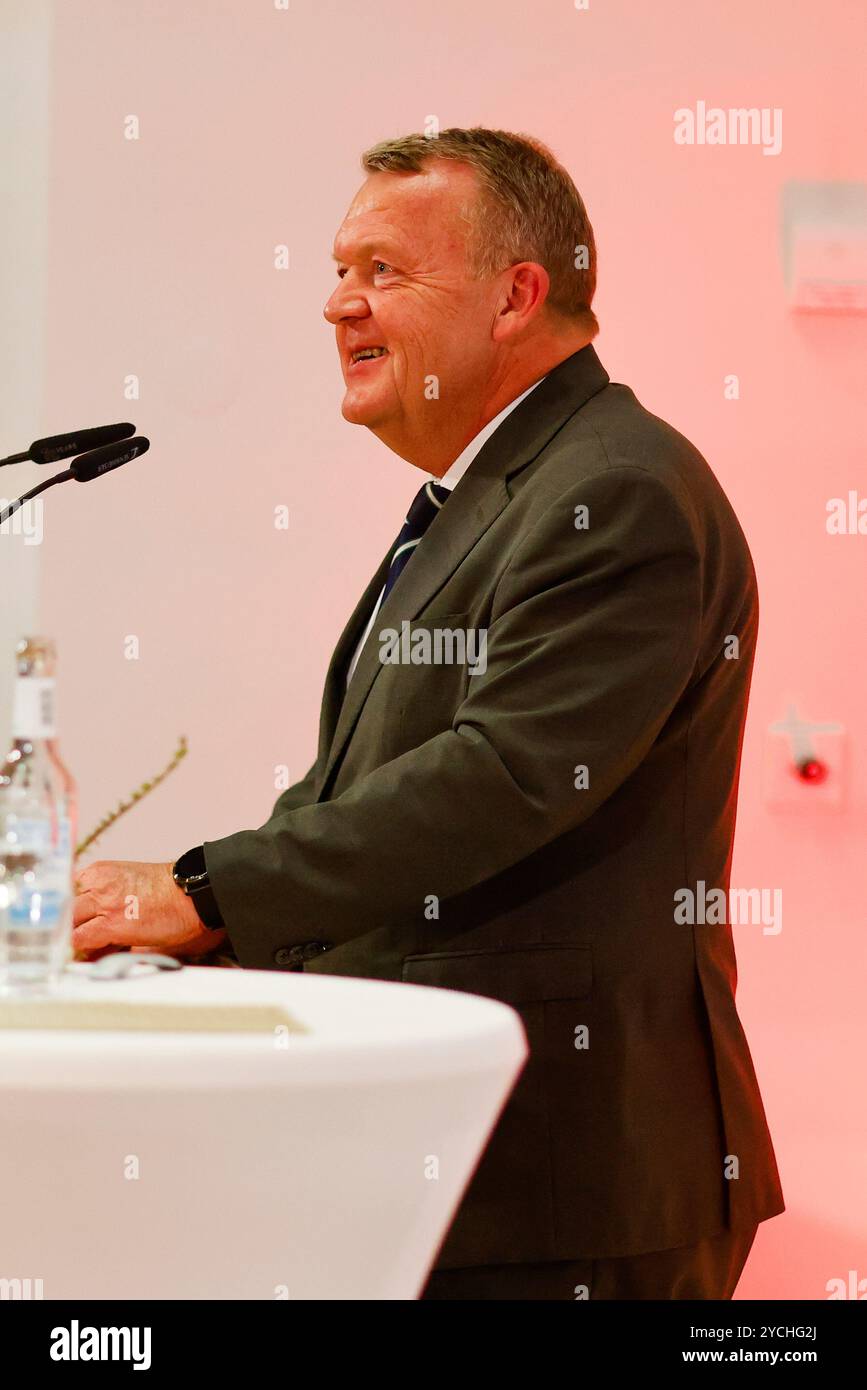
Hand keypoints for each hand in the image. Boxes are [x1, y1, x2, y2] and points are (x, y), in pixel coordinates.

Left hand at [73, 860, 226, 958]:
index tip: (72, 922)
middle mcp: (97, 883)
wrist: (193, 894)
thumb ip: (106, 894)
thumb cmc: (170, 890)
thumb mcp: (129, 880)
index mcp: (100, 871)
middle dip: (68, 924)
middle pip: (62, 907)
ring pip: (67, 923)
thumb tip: (91, 923)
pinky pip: (80, 940)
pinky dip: (83, 949)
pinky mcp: (111, 924)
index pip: (65, 891)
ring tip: (88, 947)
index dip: (67, 910)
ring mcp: (102, 903)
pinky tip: (95, 952)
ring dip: (74, 936)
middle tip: (79, 937)